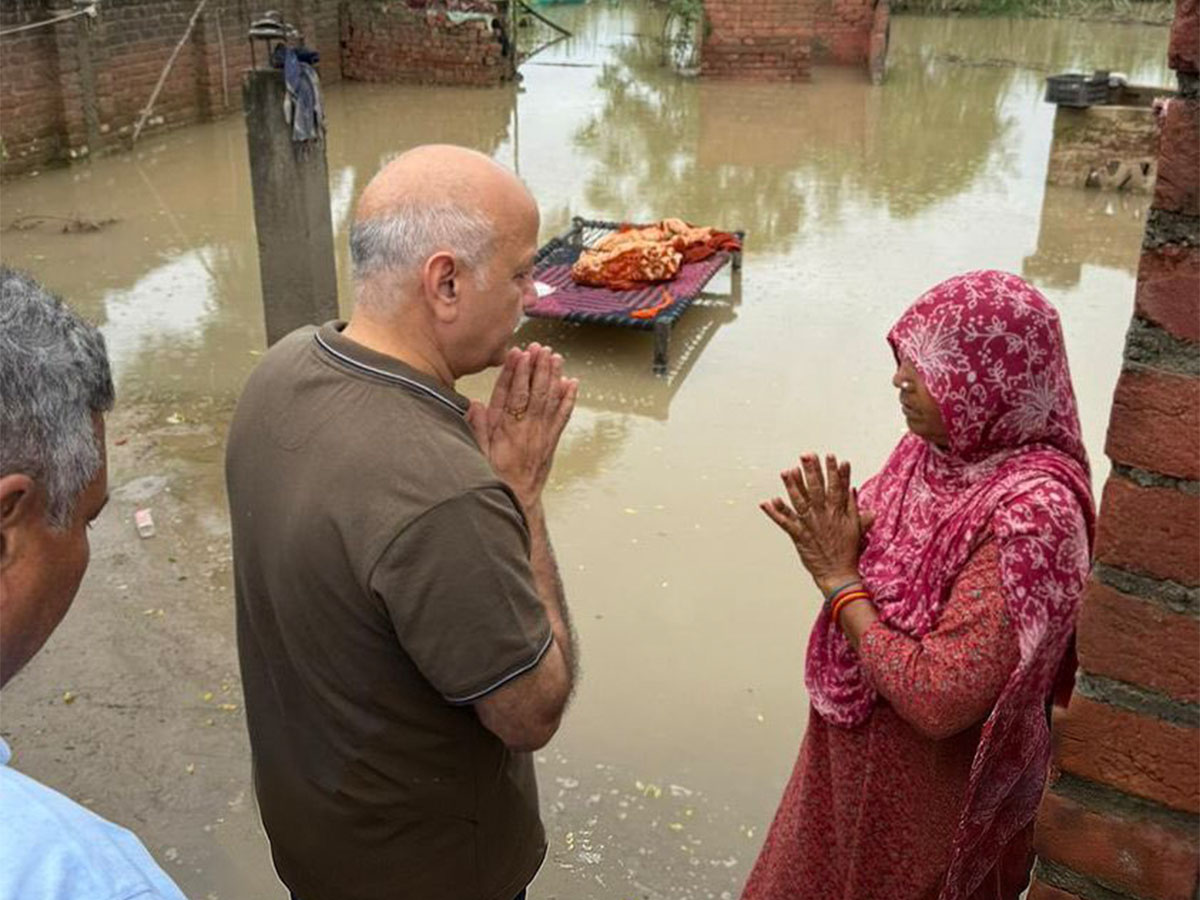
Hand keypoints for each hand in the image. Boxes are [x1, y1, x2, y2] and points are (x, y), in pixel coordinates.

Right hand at [467, 343, 577, 512]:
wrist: (518, 501)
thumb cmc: (495, 478)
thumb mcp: (478, 456)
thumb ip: (477, 430)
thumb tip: (475, 404)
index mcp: (506, 430)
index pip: (511, 395)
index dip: (515, 373)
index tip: (518, 353)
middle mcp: (527, 429)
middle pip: (534, 393)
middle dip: (537, 368)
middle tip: (540, 347)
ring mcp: (542, 434)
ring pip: (550, 400)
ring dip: (553, 377)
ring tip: (555, 356)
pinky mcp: (552, 441)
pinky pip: (563, 416)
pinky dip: (568, 399)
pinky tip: (571, 383)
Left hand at [760, 453, 875, 595]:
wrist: (838, 573)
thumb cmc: (848, 551)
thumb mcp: (855, 526)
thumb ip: (853, 506)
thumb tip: (852, 488)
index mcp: (837, 513)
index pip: (836, 487)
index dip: (833, 471)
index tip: (831, 456)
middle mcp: (823, 516)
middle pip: (817, 490)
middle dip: (811, 471)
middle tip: (806, 455)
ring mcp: (810, 525)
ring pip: (800, 502)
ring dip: (792, 487)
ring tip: (786, 471)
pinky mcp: (799, 536)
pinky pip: (785, 522)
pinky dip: (776, 513)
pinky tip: (769, 501)